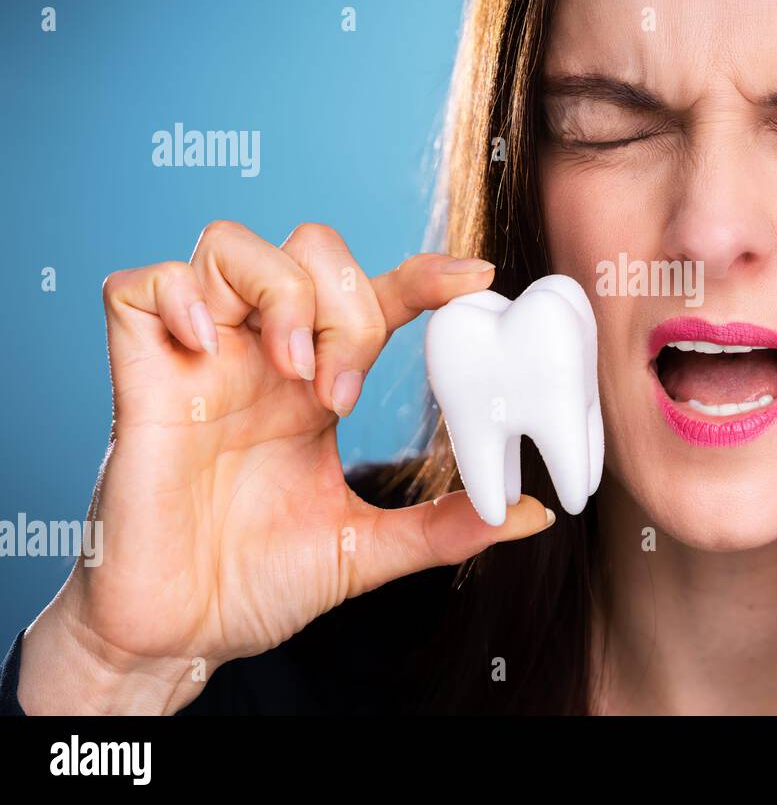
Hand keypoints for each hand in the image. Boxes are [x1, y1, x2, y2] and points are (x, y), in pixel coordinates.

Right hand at [19, 220, 553, 714]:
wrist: (177, 635)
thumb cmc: (257, 584)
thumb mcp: (366, 550)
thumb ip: (444, 525)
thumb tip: (531, 513)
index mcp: (317, 385)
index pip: (376, 296)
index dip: (426, 275)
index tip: (479, 278)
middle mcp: (261, 357)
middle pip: (311, 250)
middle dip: (345, 304)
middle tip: (342, 391)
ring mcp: (199, 361)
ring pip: (232, 246)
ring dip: (281, 293)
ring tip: (291, 370)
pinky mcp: (140, 380)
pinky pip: (140, 288)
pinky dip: (179, 296)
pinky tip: (207, 346)